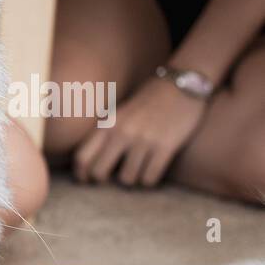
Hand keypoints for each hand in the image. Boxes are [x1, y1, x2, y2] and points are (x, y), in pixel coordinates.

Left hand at [73, 76, 207, 186]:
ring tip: (139, 170)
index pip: (82, 157)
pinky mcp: (166, 146)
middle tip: (114, 178)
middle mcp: (122, 133)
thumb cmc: (149, 100)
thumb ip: (106, 132)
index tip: (88, 179)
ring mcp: (144, 140)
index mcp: (108, 124)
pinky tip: (153, 171)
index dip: (82, 174)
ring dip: (133, 179)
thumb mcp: (120, 112)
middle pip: (99, 172)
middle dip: (105, 181)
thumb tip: (91, 161)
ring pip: (127, 179)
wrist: (182, 83)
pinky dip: (150, 179)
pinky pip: (149, 178)